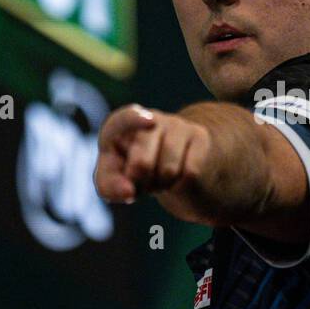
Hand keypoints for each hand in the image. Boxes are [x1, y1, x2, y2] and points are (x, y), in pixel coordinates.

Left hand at [94, 104, 213, 219]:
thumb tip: (128, 191)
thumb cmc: (135, 172)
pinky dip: (181, 185)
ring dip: (162, 186)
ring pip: (169, 170)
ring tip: (160, 180)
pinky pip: (190, 172)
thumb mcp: (114, 180)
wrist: (173, 167)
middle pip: (143, 163)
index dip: (134, 119)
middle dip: (140, 183)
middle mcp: (151, 119)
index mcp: (122, 126)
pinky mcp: (199, 136)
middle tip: (142, 183)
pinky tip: (177, 179)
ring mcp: (177, 124)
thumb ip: (110, 187)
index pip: (125, 118)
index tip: (147, 121)